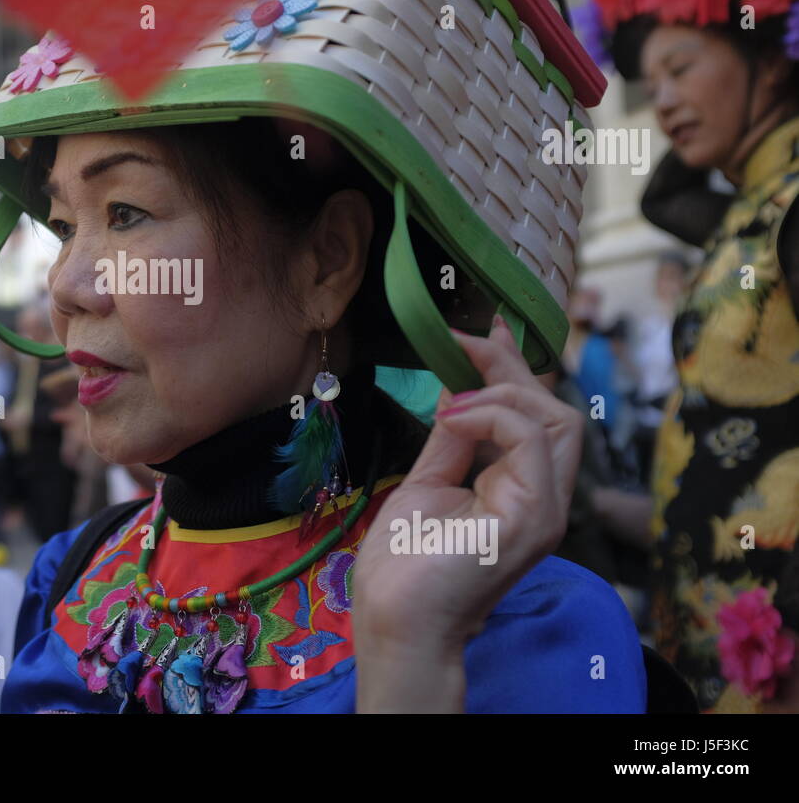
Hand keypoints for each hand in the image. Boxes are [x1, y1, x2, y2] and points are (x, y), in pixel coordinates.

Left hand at [353, 315, 583, 710]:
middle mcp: (544, 498)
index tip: (479, 334)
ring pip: (556, 419)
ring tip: (451, 395)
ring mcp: (545, 509)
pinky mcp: (533, 515)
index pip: (538, 418)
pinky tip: (451, 415)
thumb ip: (453, 438)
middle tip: (463, 343)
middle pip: (555, 411)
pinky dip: (491, 413)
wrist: (396, 618)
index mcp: (521, 490)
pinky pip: (531, 437)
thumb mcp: (428, 481)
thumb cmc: (405, 564)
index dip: (513, 370)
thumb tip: (457, 386)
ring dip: (501, 389)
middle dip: (509, 367)